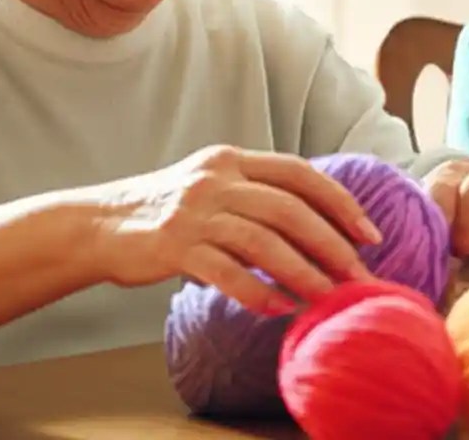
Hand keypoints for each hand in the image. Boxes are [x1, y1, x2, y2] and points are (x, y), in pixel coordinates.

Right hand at [87, 146, 380, 314]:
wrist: (99, 224)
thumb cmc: (169, 212)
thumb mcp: (214, 187)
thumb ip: (258, 198)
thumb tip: (321, 228)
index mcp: (231, 160)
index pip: (298, 173)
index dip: (339, 202)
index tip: (369, 233)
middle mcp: (215, 179)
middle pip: (288, 209)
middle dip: (331, 244)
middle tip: (359, 275)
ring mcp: (193, 212)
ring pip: (262, 242)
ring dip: (303, 273)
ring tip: (329, 298)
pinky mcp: (172, 246)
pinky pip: (226, 272)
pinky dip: (258, 292)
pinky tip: (281, 308)